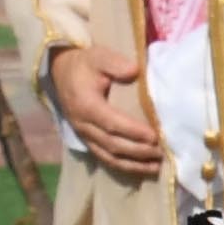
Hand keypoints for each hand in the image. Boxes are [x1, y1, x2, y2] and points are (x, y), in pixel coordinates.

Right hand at [49, 39, 165, 182]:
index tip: (154, 136)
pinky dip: (124, 166)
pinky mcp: (87, 141)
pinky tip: (142, 168)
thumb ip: (114, 63)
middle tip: (162, 152)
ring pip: (109, 156)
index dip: (133, 132)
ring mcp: (84, 135)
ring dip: (134, 164)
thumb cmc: (85, 65)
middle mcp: (83, 124)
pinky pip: (105, 158)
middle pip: (112, 144)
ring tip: (157, 166)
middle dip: (138, 151)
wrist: (61, 72)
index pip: (112, 123)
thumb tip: (133, 71)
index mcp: (86, 105)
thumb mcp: (98, 56)